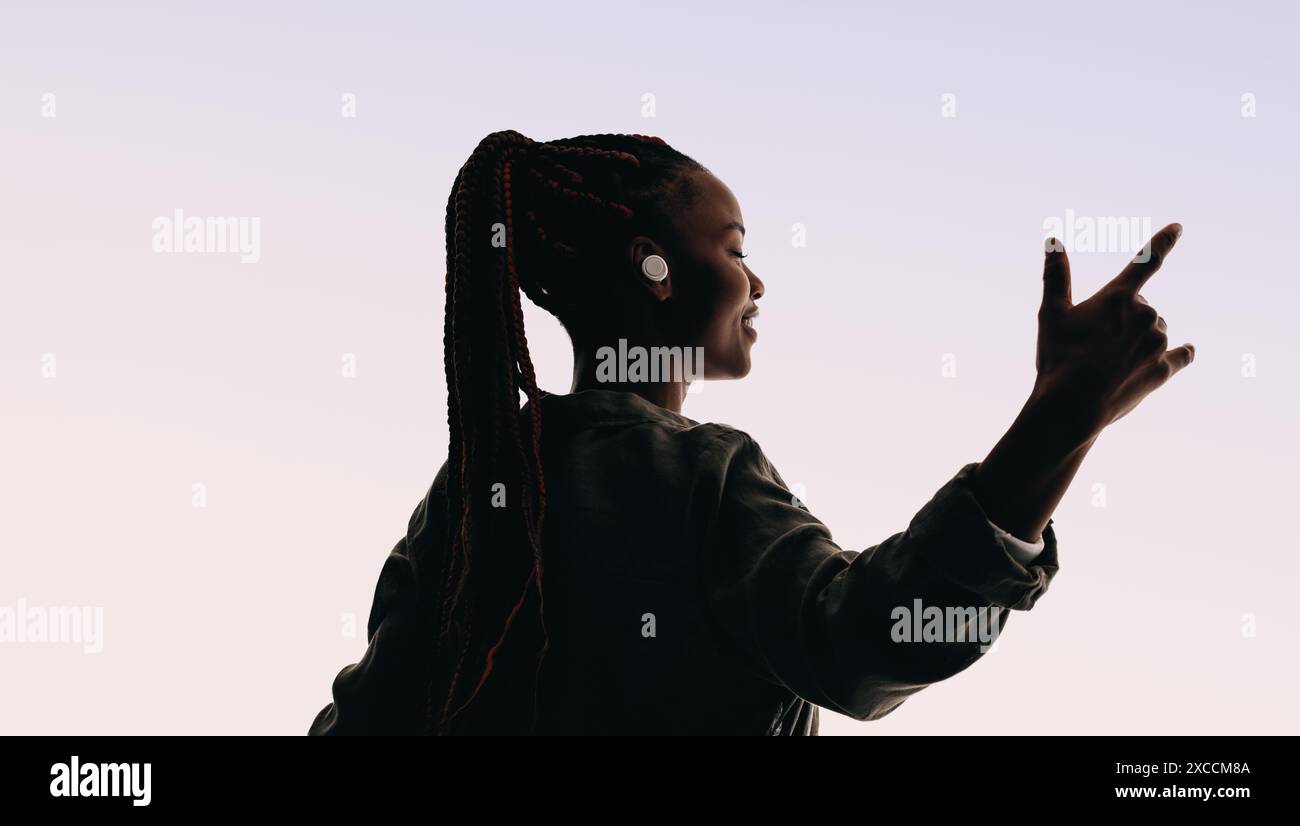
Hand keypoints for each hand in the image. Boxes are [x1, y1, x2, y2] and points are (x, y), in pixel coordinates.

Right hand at [1030, 223, 1195, 442]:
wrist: (1071, 406)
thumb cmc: (1058, 357)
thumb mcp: (1052, 314)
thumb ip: (1056, 276)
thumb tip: (1053, 241)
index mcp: (1118, 297)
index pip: (1146, 261)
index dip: (1163, 241)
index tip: (1178, 228)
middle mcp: (1145, 315)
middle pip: (1140, 307)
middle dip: (1122, 319)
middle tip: (1094, 342)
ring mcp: (1158, 343)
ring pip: (1155, 331)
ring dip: (1139, 339)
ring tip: (1111, 361)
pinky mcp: (1164, 369)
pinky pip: (1181, 355)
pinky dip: (1181, 353)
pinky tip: (1187, 352)